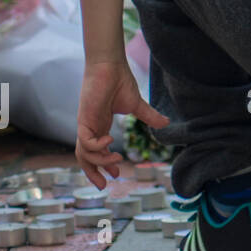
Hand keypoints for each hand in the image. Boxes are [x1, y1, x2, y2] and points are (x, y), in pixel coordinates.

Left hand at [76, 57, 168, 188]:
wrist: (109, 65)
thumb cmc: (119, 81)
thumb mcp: (137, 104)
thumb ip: (148, 116)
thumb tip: (166, 123)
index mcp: (100, 126)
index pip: (97, 152)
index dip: (105, 166)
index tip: (116, 175)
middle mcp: (90, 129)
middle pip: (85, 158)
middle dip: (93, 173)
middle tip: (105, 185)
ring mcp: (86, 125)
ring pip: (84, 154)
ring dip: (100, 162)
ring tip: (117, 160)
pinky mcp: (84, 119)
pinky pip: (85, 141)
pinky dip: (97, 146)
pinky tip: (110, 141)